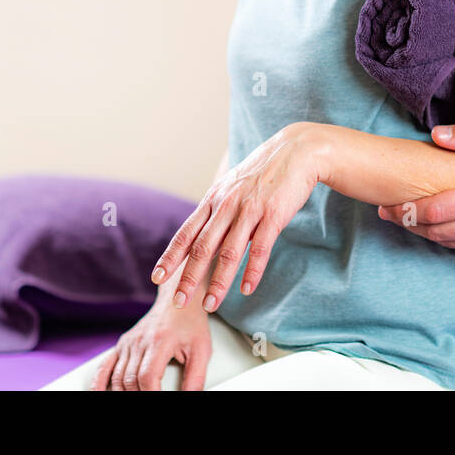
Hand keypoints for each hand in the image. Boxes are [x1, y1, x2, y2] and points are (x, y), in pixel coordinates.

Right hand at [89, 263, 211, 390]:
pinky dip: (99, 382)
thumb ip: (196, 377)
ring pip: (117, 377)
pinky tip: (98, 392)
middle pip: (130, 380)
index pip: (147, 377)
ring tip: (135, 397)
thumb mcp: (202, 350)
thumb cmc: (191, 323)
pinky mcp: (123, 344)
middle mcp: (140, 341)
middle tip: (149, 400)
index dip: (150, 395)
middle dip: (137, 396)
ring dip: (123, 393)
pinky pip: (105, 366)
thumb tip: (193, 396)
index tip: (157, 401)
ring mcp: (129, 342)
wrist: (178, 298)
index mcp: (159, 342)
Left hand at [152, 122, 326, 312]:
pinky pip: (260, 248)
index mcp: (214, 199)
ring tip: (211, 304)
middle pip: (202, 247)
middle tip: (179, 301)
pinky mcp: (273, 214)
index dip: (171, 257)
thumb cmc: (264, 172)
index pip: (186, 233)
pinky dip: (252, 270)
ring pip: (229, 252)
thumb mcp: (233, 187)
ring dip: (219, 281)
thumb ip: (218, 210)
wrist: (297, 150)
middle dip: (188, 277)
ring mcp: (250, 210)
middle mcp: (227, 205)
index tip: (157, 277)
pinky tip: (247, 288)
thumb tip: (203, 235)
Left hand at [376, 122, 454, 260]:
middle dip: (410, 224)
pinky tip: (443, 227)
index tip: (386, 206)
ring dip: (428, 234)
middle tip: (388, 213)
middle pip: (438, 233)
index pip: (435, 213)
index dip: (406, 211)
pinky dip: (453, 240)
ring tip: (410, 219)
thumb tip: (435, 136)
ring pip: (453, 244)